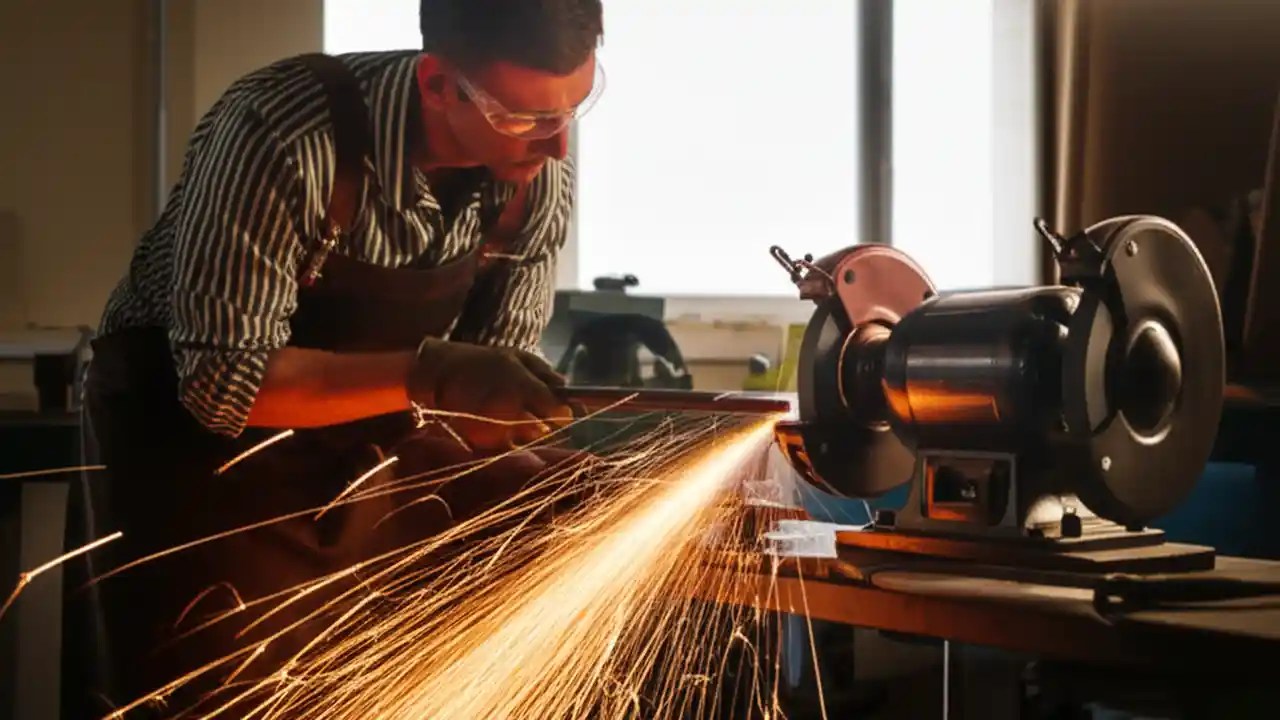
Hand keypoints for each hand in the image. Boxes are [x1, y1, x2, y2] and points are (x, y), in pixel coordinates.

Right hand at [406, 339, 574, 450]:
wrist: (436, 376)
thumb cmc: (480, 362)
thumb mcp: (515, 356)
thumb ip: (545, 373)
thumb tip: (566, 388)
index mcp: (523, 387)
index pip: (561, 413)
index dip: (563, 412)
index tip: (561, 408)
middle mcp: (513, 412)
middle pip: (547, 430)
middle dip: (545, 421)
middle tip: (533, 409)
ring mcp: (498, 431)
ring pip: (529, 439)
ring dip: (527, 429)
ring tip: (509, 412)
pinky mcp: (484, 444)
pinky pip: (509, 447)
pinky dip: (510, 439)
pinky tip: (498, 423)